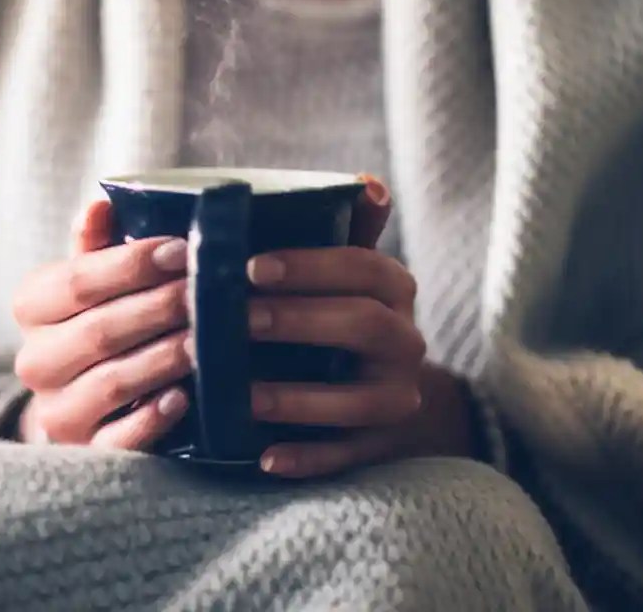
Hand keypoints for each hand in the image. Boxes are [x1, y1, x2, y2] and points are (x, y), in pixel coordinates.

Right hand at [10, 200, 194, 447]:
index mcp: (32, 307)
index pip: (78, 282)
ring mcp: (57, 412)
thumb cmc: (103, 323)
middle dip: (159, 308)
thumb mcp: (95, 282)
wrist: (88, 405)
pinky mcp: (86, 452)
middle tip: (208, 292)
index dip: (132, 264)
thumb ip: (97, 246)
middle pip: (99, 331)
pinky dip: (152, 417)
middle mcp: (34, 361)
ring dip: (165, 358)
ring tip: (208, 339)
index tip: (182, 250)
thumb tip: (99, 204)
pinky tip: (185, 397)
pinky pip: (119, 439)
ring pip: (112, 382)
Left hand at [246, 178, 478, 476]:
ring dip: (299, 398)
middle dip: (298, 321)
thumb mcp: (348, 269)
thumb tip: (365, 184)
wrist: (383, 388)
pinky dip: (308, 458)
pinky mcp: (379, 445)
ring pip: (359, 400)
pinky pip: (347, 456)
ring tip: (243, 396)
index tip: (251, 267)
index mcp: (395, 288)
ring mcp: (396, 397)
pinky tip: (265, 457)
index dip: (310, 266)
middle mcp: (406, 341)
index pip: (363, 267)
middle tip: (236, 320)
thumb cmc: (341, 311)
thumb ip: (349, 227)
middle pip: (364, 326)